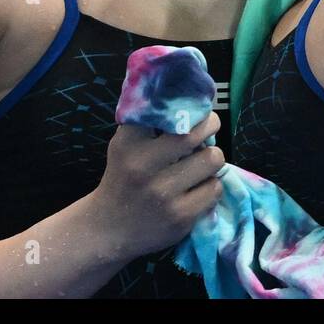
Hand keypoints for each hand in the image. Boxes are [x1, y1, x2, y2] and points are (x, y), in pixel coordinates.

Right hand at [87, 112, 225, 259]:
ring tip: (203, 160)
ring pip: (212, 159)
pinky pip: (214, 188)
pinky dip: (211, 184)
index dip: (185, 104)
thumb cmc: (123, 177)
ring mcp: (163, 194)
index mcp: (128, 144)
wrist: (109, 228)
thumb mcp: (123, 145)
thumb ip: (147, 122)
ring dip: (212, 157)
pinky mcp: (180, 217)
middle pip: (194, 134)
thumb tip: (184, 96)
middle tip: (210, 125)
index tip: (193, 103)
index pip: (163, 112)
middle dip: (210, 124)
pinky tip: (199, 186)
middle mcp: (143, 167)